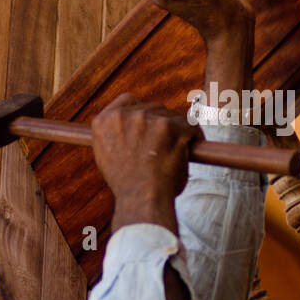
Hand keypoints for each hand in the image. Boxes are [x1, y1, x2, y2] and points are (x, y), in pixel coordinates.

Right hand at [92, 93, 201, 234]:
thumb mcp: (108, 157)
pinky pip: (189, 124)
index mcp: (104, 122)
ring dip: (177, 131)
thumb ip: (118, 137)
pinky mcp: (170, 126)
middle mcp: (124, 115)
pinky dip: (194, 136)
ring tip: (177, 151)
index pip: (127, 101)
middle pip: (152, 107)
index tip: (150, 120)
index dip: (141, 110)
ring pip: (171, 116)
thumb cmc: (129, 186)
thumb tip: (132, 132)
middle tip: (167, 143)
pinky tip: (193, 148)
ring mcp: (147, 119)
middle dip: (161, 123)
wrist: (141, 199)